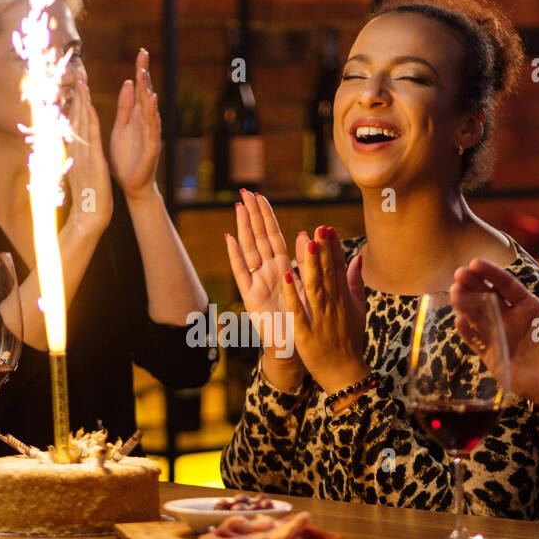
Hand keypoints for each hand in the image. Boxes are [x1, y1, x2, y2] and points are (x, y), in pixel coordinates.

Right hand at [64, 72, 113, 235]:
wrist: (90, 218)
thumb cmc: (86, 200)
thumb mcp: (79, 174)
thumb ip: (74, 160)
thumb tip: (68, 151)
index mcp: (75, 152)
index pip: (73, 123)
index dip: (73, 104)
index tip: (73, 86)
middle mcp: (76, 149)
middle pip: (75, 117)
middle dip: (75, 95)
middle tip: (75, 72)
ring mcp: (83, 154)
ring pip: (81, 122)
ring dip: (80, 100)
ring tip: (80, 80)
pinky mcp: (93, 160)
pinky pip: (90, 136)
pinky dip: (88, 120)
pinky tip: (87, 105)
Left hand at [108, 48, 161, 202]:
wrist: (131, 185)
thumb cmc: (126, 158)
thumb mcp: (121, 127)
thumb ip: (125, 107)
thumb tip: (128, 82)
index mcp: (137, 117)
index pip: (139, 90)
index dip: (140, 72)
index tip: (140, 53)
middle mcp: (146, 123)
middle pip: (147, 94)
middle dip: (145, 75)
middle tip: (143, 54)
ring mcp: (150, 135)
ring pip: (150, 109)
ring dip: (148, 91)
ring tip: (144, 74)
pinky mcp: (151, 148)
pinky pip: (153, 130)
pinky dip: (153, 115)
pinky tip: (152, 102)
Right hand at [224, 190, 307, 387]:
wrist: (296, 346)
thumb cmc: (303, 317)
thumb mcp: (309, 284)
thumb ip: (306, 260)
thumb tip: (306, 234)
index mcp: (284, 267)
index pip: (273, 235)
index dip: (266, 216)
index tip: (259, 195)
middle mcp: (268, 271)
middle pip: (258, 237)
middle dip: (252, 215)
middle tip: (244, 191)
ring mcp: (257, 282)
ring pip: (249, 249)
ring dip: (244, 228)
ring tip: (238, 207)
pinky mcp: (250, 297)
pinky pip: (241, 272)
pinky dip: (235, 255)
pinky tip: (229, 238)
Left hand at [282, 224, 368, 394]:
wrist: (344, 372)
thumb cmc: (349, 339)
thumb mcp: (358, 309)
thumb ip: (356, 282)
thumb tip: (358, 257)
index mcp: (343, 297)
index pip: (338, 267)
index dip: (334, 247)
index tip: (328, 227)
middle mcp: (333, 304)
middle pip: (328, 272)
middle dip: (324, 249)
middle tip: (320, 227)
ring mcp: (320, 317)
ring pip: (315, 286)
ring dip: (310, 264)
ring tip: (306, 242)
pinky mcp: (306, 331)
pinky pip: (298, 310)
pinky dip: (292, 293)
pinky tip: (285, 276)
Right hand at [450, 258, 538, 411]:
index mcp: (529, 307)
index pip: (506, 286)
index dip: (492, 274)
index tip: (476, 263)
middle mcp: (511, 319)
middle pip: (487, 297)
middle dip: (473, 285)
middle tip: (459, 274)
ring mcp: (501, 337)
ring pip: (478, 316)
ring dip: (466, 304)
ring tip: (454, 291)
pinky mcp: (494, 357)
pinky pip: (477, 342)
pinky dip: (468, 333)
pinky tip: (460, 321)